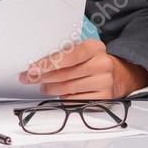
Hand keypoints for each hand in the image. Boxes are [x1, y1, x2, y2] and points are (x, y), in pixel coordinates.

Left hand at [18, 39, 147, 98]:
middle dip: (42, 77)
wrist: (119, 75)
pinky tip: (59, 93)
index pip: (67, 56)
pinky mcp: (104, 98)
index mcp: (95, 48)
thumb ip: (65, 52)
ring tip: (43, 85)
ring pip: (66, 88)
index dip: (47, 63)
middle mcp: (102, 64)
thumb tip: (38, 62)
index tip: (32, 68)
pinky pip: (75, 100)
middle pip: (64, 74)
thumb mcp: (83, 50)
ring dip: (49, 88)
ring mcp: (104, 82)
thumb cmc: (93, 61)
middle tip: (28, 77)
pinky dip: (63, 98)